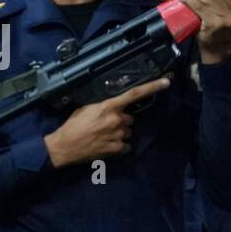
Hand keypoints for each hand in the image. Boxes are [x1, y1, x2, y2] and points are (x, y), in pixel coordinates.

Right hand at [42, 77, 170, 168]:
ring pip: (128, 132)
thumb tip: (113, 107)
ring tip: (104, 136)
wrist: (64, 146)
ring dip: (120, 134)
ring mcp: (118, 135)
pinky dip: (119, 147)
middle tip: (106, 125)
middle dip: (121, 121)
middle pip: (129, 119)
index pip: (134, 94)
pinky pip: (126, 146)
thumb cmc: (72, 125)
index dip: (152, 87)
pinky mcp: (116, 149)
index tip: (166, 82)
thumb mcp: (86, 109)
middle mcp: (116, 119)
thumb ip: (103, 106)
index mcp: (108, 106)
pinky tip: (107, 145)